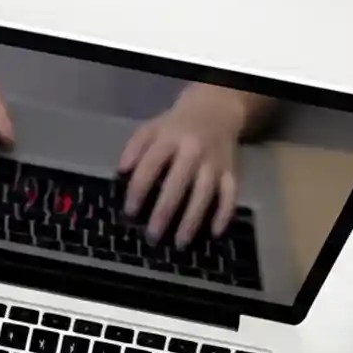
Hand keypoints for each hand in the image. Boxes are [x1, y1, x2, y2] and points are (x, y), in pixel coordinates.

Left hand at [118, 86, 244, 247]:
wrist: (215, 110)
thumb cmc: (175, 126)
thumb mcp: (150, 129)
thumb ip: (133, 149)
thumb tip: (120, 172)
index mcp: (169, 140)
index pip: (150, 167)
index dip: (138, 191)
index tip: (129, 212)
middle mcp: (193, 151)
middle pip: (178, 185)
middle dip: (164, 212)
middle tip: (152, 236)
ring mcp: (214, 163)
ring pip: (205, 193)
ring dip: (192, 220)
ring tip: (179, 242)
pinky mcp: (232, 171)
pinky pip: (231, 195)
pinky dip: (225, 214)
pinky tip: (215, 233)